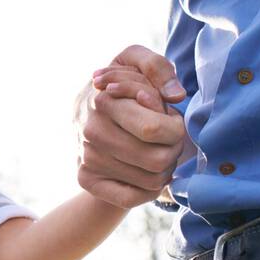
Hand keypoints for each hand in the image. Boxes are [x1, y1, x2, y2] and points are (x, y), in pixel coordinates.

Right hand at [75, 44, 187, 208]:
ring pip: (152, 181)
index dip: (175, 127)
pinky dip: (148, 190)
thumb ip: (158, 68)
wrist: (84, 110)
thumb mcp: (135, 61)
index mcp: (104, 100)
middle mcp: (92, 132)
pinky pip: (130, 198)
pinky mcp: (86, 179)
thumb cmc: (120, 84)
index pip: (155, 130)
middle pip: (158, 160)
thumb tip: (175, 97)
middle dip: (174, 149)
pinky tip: (148, 172)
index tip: (169, 117)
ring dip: (165, 168)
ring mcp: (88, 158)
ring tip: (157, 150)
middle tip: (168, 138)